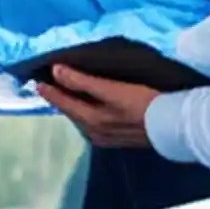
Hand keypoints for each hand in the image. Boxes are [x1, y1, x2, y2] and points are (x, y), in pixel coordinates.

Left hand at [36, 64, 159, 147]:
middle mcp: (94, 133)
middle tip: (49, 85)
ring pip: (81, 119)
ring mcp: (106, 138)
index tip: (37, 81)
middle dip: (60, 99)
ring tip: (66, 93)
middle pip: (71, 113)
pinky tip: (90, 106)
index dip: (50, 91)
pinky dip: (86, 111)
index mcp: (90, 121)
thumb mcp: (111, 90)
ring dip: (73, 106)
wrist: (172, 125)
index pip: (63, 103)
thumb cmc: (141, 103)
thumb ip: (82, 81)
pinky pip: (93, 123)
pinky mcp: (118, 137)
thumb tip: (56, 70)